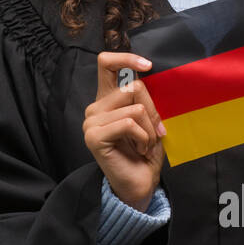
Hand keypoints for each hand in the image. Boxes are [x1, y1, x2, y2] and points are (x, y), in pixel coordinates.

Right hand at [83, 52, 166, 210]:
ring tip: (145, 145)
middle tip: (152, 133)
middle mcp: (95, 108)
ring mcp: (91, 122)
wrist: (139, 186)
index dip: (126, 58)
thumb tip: (144, 80)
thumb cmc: (145, 153)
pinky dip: (143, 137)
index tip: (148, 65)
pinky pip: (129, 123)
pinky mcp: (94, 136)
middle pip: (132, 88)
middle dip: (152, 111)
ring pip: (135, 108)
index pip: (106, 63)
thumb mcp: (150, 121)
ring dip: (149, 129)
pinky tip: (140, 150)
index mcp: (107, 100)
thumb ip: (145, 99)